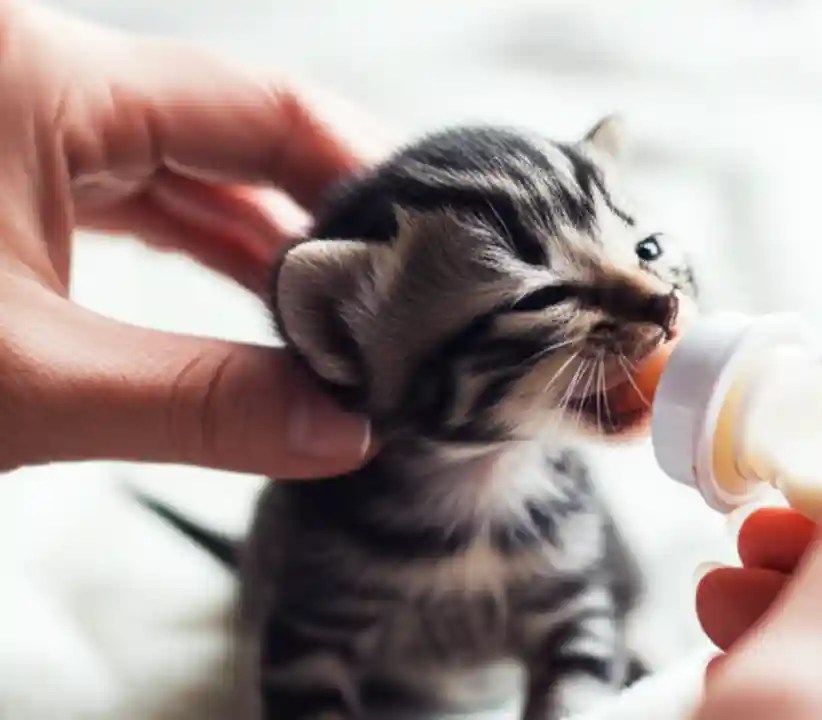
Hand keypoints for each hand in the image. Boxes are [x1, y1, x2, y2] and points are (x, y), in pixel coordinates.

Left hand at [0, 1, 386, 476]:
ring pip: (192, 165)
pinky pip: (139, 192)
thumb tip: (344, 434)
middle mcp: (43, 76)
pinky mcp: (12, 170)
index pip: (260, 104)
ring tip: (356, 313)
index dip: (364, 178)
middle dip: (328, 218)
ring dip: (272, 242)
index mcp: (44, 76)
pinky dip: (206, 246)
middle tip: (411, 294)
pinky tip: (272, 299)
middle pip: (238, 129)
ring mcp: (26, 119)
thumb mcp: (27, 384)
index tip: (438, 250)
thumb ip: (200, 404)